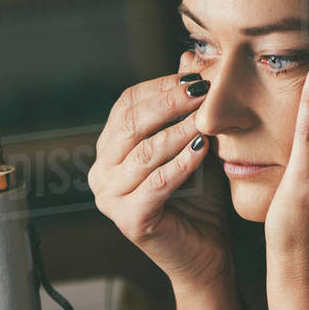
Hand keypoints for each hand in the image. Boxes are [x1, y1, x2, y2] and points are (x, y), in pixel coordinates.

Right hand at [88, 53, 233, 288]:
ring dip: (178, 131)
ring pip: (143, 153)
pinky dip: (181, 164)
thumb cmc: (201, 199)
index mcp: (109, 150)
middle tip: (203, 90)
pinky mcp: (128, 221)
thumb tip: (189, 55)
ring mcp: (109, 199)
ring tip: (208, 117)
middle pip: (130, 124)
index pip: (127, 104)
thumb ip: (187, 107)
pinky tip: (203, 150)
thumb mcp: (194, 143)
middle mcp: (101, 173)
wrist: (206, 254)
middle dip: (169, 103)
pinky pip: (156, 184)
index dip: (161, 87)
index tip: (197, 75)